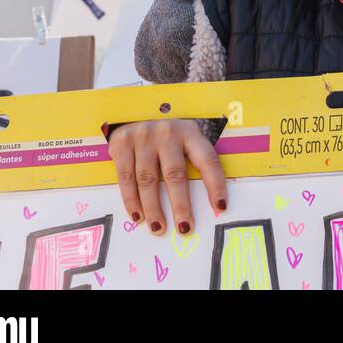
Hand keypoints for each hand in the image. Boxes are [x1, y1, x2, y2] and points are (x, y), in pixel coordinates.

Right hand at [108, 118, 226, 235]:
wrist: (133, 114)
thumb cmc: (166, 136)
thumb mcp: (184, 140)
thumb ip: (193, 162)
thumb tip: (209, 202)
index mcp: (190, 132)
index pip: (207, 160)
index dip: (215, 184)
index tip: (220, 208)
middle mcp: (167, 132)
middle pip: (175, 174)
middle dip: (181, 205)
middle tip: (184, 229)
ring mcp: (143, 137)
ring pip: (148, 179)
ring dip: (153, 208)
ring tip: (159, 228)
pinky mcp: (122, 143)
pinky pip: (126, 178)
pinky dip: (131, 200)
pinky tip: (138, 216)